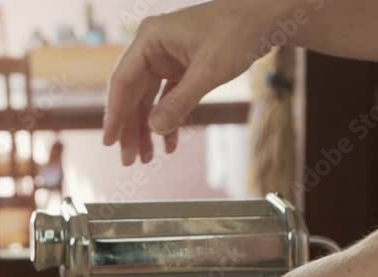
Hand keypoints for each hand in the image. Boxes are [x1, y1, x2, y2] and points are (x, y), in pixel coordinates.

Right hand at [103, 0, 281, 164]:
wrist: (268, 16)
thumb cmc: (238, 32)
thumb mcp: (208, 71)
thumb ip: (179, 102)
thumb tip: (154, 129)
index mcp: (150, 39)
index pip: (123, 81)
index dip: (115, 114)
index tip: (109, 141)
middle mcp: (154, 47)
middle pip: (133, 93)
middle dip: (131, 128)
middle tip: (128, 159)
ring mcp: (168, 56)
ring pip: (149, 98)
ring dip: (148, 128)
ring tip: (146, 158)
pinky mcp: (183, 65)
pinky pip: (168, 97)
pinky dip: (169, 118)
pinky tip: (169, 143)